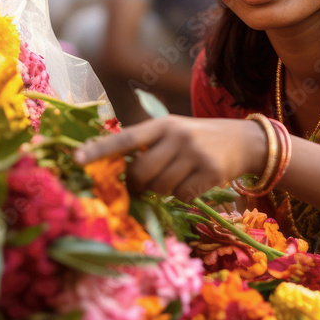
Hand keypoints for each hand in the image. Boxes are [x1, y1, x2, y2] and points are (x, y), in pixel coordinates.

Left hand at [74, 116, 262, 201]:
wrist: (243, 140)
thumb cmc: (198, 139)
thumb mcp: (173, 132)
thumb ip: (148, 146)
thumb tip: (119, 173)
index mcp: (162, 124)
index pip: (125, 138)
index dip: (99, 150)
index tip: (76, 159)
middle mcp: (177, 136)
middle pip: (141, 172)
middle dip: (136, 184)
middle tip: (141, 186)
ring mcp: (194, 154)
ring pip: (160, 187)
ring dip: (162, 190)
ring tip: (176, 177)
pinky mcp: (210, 172)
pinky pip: (181, 195)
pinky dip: (182, 195)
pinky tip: (193, 182)